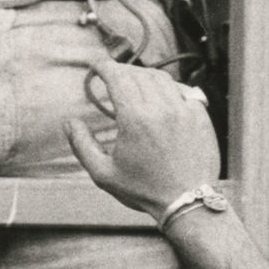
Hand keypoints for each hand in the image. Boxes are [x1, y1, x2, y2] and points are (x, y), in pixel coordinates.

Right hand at [65, 59, 221, 220]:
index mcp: (135, 118)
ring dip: (144, 75)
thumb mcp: (104, 173)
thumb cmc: (144, 190)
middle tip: (112, 77)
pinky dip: (167, 87)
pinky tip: (160, 97)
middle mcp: (160, 107)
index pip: (116, 76)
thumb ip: (82, 145)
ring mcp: (183, 109)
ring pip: (160, 77)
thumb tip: (69, 121)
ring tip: (135, 84)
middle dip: (121, 71)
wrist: (188, 203)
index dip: (103, 66)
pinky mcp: (199, 115)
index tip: (96, 65)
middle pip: (137, 73)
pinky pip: (181, 89)